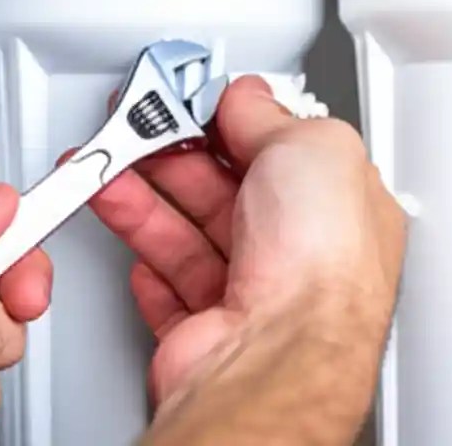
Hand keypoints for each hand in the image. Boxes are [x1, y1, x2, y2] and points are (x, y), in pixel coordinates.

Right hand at [84, 76, 405, 407]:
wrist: (281, 353)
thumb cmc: (322, 265)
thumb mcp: (312, 146)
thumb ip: (270, 117)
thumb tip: (244, 98)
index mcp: (343, 209)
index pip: (285, 152)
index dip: (237, 124)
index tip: (195, 106)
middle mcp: (305, 257)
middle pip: (228, 192)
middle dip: (175, 157)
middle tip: (138, 131)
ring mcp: (257, 298)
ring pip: (190, 237)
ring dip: (144, 199)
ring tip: (108, 171)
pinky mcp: (209, 336)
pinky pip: (172, 294)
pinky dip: (149, 268)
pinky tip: (137, 249)